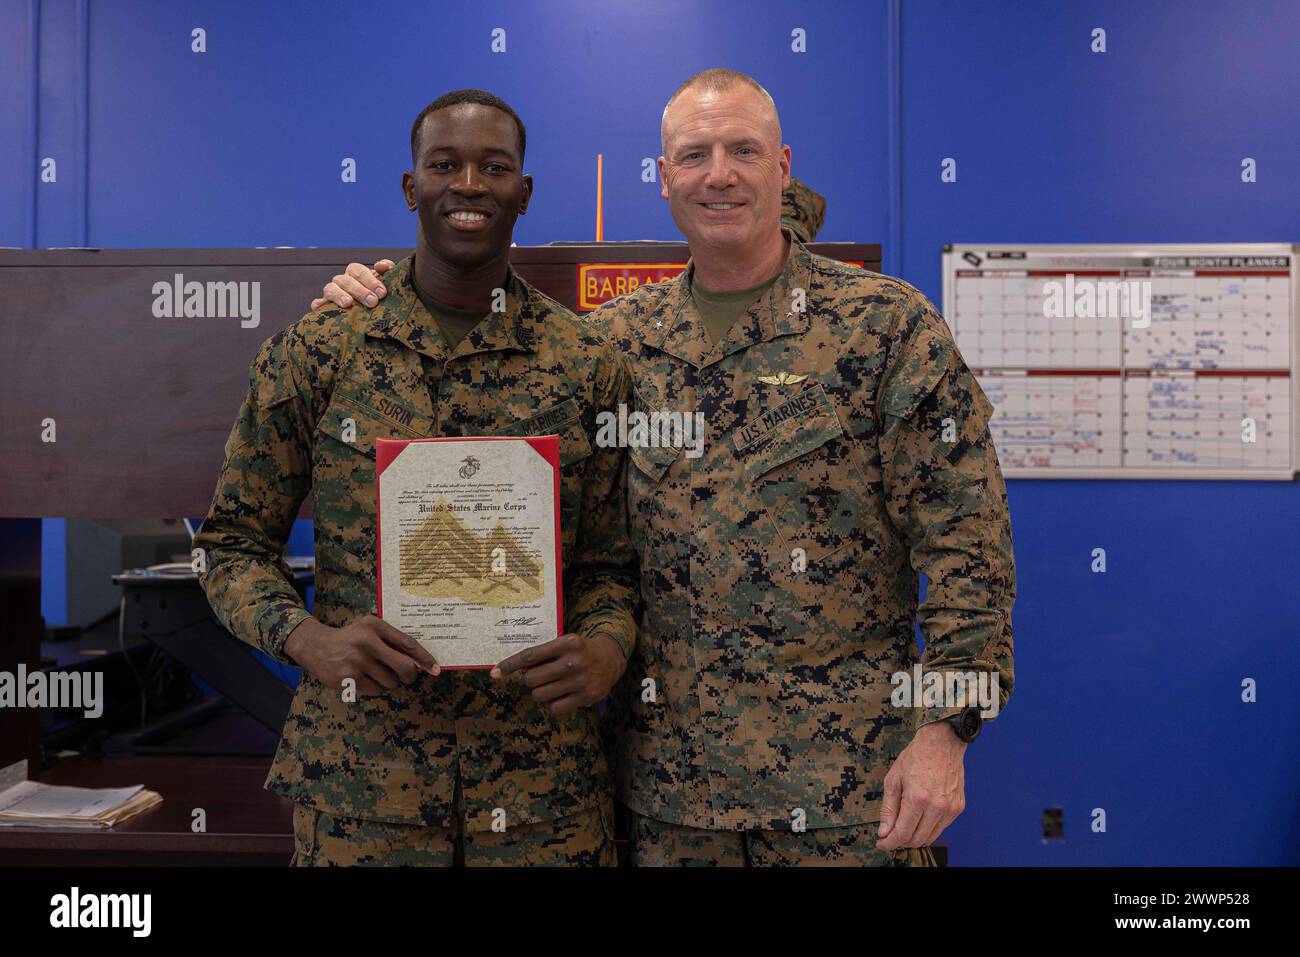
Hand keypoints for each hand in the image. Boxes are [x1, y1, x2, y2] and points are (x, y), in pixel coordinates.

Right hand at [283, 614, 438, 694]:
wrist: (317, 646)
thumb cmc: (352, 637)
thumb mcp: (370, 628)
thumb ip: (393, 640)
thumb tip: (419, 663)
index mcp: (375, 626)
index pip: (408, 644)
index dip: (425, 658)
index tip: (436, 669)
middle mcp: (367, 642)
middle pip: (404, 668)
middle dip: (410, 676)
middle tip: (407, 676)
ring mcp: (356, 662)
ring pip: (390, 682)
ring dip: (389, 681)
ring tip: (376, 671)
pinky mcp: (348, 679)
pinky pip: (375, 690)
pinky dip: (375, 687)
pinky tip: (363, 677)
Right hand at [310, 259, 394, 309]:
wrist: (368, 325)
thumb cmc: (378, 301)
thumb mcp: (385, 288)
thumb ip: (388, 273)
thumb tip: (381, 265)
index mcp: (356, 276)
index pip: (358, 270)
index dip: (370, 279)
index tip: (382, 292)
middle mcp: (342, 282)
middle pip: (346, 280)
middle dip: (360, 290)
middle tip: (373, 301)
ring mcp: (331, 294)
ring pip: (330, 288)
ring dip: (339, 295)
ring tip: (349, 303)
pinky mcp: (323, 308)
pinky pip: (316, 304)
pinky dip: (319, 304)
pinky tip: (322, 306)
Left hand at [490, 632, 626, 717]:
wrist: (611, 658)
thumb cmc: (580, 651)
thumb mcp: (564, 643)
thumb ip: (543, 655)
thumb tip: (518, 670)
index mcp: (566, 643)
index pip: (530, 656)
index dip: (510, 665)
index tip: (495, 673)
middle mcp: (573, 661)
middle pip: (532, 679)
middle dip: (531, 680)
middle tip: (542, 676)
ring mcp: (580, 680)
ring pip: (540, 695)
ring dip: (541, 692)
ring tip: (553, 685)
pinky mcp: (586, 696)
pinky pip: (555, 708)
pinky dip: (554, 704)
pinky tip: (564, 694)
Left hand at [875, 720, 966, 850]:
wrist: (942, 743)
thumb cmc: (915, 758)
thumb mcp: (893, 780)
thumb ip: (888, 809)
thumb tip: (884, 832)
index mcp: (918, 799)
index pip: (902, 833)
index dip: (889, 843)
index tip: (881, 843)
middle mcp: (937, 807)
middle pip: (916, 840)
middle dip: (900, 841)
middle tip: (890, 835)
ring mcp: (950, 809)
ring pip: (930, 837)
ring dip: (914, 837)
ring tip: (904, 827)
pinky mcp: (958, 808)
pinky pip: (941, 828)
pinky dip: (928, 829)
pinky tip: (919, 818)